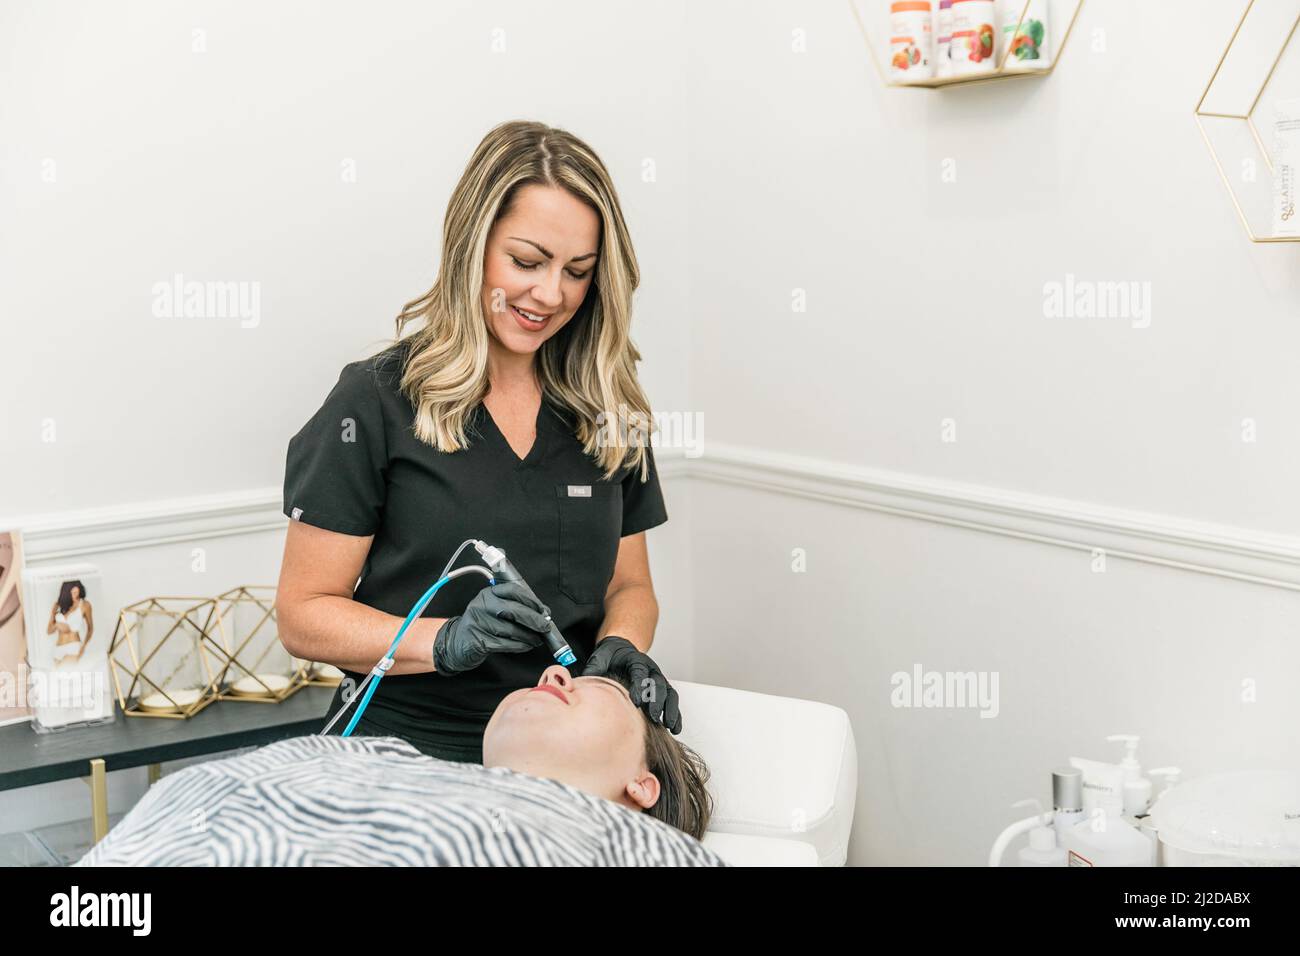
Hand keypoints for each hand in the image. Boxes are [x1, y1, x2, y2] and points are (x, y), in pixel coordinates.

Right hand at [433, 581, 553, 675]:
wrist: (458, 642)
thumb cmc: (483, 624)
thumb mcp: (494, 608)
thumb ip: (516, 607)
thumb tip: (543, 613)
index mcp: (488, 593)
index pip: (513, 590)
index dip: (531, 600)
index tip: (543, 609)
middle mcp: (482, 605)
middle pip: (514, 611)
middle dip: (534, 620)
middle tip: (546, 627)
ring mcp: (479, 623)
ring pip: (512, 630)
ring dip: (529, 636)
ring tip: (537, 639)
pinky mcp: (479, 640)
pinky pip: (506, 644)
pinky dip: (520, 645)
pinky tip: (526, 645)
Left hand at [582, 636, 681, 733]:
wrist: (621, 649)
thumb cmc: (611, 655)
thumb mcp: (600, 656)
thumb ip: (594, 668)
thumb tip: (581, 683)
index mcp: (635, 660)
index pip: (640, 673)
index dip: (640, 687)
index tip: (637, 702)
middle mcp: (650, 669)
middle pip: (658, 684)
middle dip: (658, 701)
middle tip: (654, 717)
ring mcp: (658, 678)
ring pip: (669, 693)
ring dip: (671, 710)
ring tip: (670, 726)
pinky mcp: (661, 688)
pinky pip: (671, 700)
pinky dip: (675, 714)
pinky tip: (675, 728)